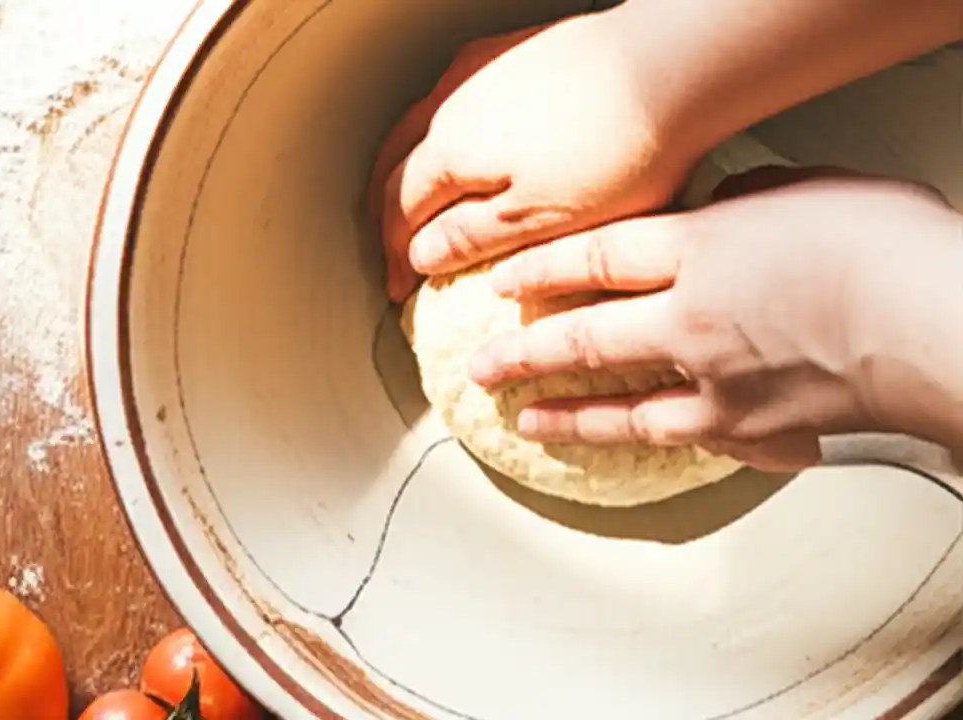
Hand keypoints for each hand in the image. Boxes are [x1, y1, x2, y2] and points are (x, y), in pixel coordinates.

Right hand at [369, 11, 696, 300]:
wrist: (674, 66)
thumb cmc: (618, 147)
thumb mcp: (538, 219)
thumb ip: (471, 237)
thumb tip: (420, 254)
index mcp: (450, 152)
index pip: (399, 210)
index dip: (394, 254)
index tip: (398, 286)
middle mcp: (453, 104)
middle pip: (398, 163)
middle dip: (389, 210)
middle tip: (392, 245)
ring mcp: (484, 71)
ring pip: (422, 124)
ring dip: (408, 164)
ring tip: (414, 194)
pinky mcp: (518, 51)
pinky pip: (456, 94)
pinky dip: (442, 128)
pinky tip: (463, 136)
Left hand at [468, 168, 961, 471]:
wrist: (940, 324)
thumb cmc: (889, 249)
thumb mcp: (807, 191)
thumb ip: (745, 203)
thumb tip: (724, 209)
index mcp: (700, 249)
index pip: (595, 257)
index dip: (541, 268)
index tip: (504, 281)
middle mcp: (690, 320)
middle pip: (583, 339)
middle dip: (521, 356)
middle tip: (480, 368)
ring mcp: (715, 382)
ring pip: (616, 406)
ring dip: (562, 416)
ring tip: (523, 422)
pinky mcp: (750, 430)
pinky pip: (681, 441)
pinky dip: (642, 446)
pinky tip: (620, 449)